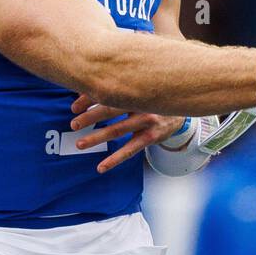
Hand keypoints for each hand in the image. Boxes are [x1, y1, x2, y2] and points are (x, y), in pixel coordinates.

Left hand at [69, 94, 187, 173]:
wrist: (181, 106)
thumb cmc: (151, 95)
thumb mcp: (137, 89)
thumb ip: (113, 90)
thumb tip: (82, 95)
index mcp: (134, 87)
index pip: (108, 92)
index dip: (89, 98)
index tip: (73, 107)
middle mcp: (141, 102)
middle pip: (111, 109)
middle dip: (90, 117)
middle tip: (73, 124)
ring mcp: (147, 120)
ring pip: (118, 130)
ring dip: (97, 137)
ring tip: (80, 144)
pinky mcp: (151, 136)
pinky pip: (130, 149)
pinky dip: (115, 159)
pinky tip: (101, 167)